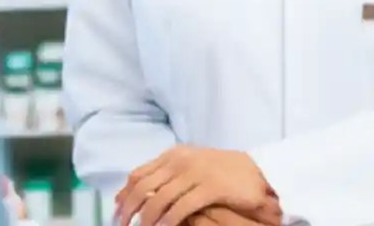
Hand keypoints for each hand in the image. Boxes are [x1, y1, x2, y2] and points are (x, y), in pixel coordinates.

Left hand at [115, 146, 276, 225]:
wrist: (256, 171)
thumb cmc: (221, 172)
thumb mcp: (188, 168)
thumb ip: (163, 176)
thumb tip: (127, 193)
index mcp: (173, 155)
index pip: (138, 175)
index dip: (124, 195)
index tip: (116, 213)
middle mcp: (181, 160)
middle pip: (143, 187)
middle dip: (129, 210)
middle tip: (122, 225)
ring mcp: (196, 172)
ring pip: (159, 199)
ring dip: (147, 219)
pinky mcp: (210, 186)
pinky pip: (181, 207)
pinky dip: (169, 221)